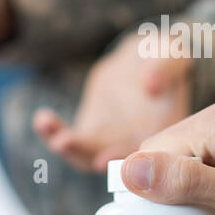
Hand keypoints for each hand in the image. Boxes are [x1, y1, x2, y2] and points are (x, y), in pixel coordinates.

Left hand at [33, 27, 191, 173]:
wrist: (139, 61)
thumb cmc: (162, 57)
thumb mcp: (172, 53)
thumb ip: (167, 67)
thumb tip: (151, 86)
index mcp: (165, 134)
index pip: (146, 156)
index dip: (124, 160)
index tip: (103, 160)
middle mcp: (137, 146)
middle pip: (111, 161)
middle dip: (86, 154)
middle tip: (64, 143)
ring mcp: (111, 143)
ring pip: (87, 154)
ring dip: (67, 147)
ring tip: (49, 128)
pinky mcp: (90, 134)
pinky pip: (70, 138)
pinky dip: (54, 132)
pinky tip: (42, 119)